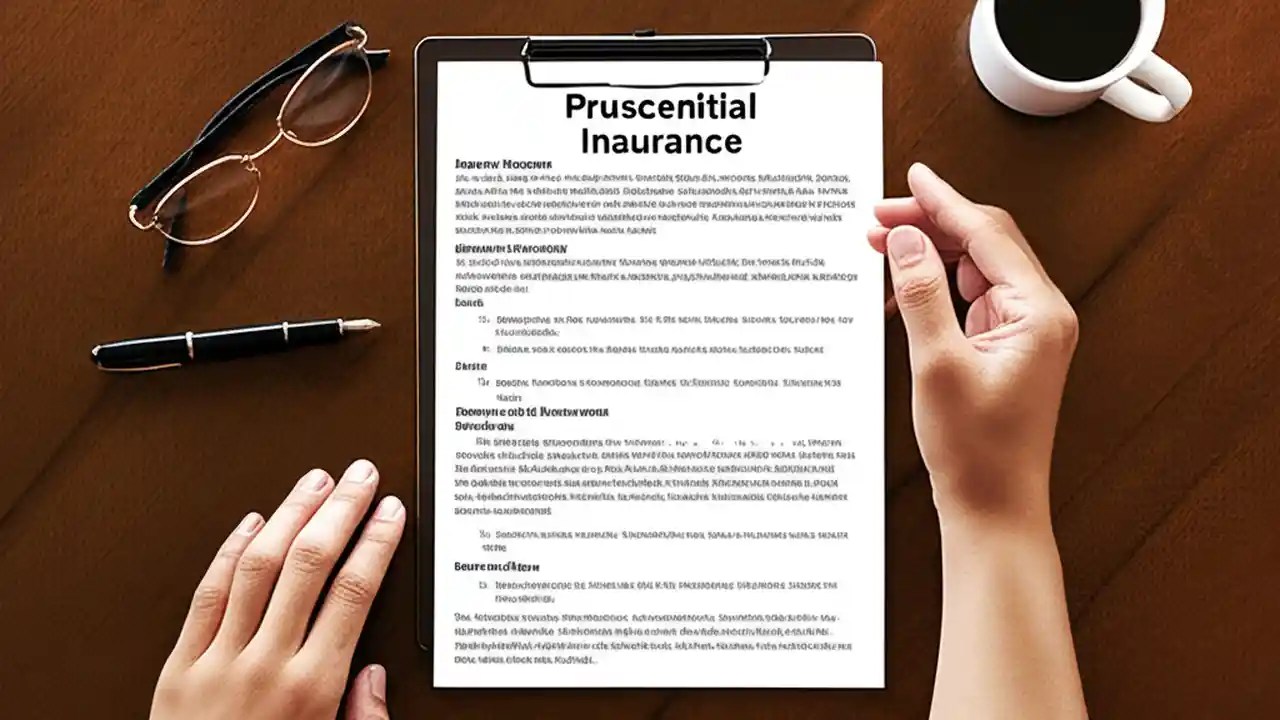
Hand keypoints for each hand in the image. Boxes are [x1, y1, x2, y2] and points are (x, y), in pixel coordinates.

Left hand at [151, 460, 404, 719]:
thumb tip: (374, 676)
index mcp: (312, 689)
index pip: (352, 592)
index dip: (376, 543)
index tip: (391, 514)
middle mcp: (265, 666)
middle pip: (309, 564)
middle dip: (341, 510)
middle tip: (361, 476)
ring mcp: (218, 662)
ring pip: (257, 565)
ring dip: (290, 514)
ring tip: (315, 481)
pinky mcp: (179, 666)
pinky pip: (206, 594)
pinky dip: (229, 551)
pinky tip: (253, 522)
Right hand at [869, 164, 1078, 530]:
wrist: (994, 507)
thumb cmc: (977, 451)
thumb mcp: (937, 364)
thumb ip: (921, 294)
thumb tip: (908, 239)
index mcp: (1038, 312)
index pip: (986, 233)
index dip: (943, 200)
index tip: (912, 177)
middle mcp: (1040, 315)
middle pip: (984, 243)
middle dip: (931, 224)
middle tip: (879, 218)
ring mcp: (1026, 332)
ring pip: (975, 268)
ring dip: (930, 254)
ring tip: (883, 247)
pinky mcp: (1008, 348)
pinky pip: (971, 298)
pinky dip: (937, 286)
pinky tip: (902, 291)